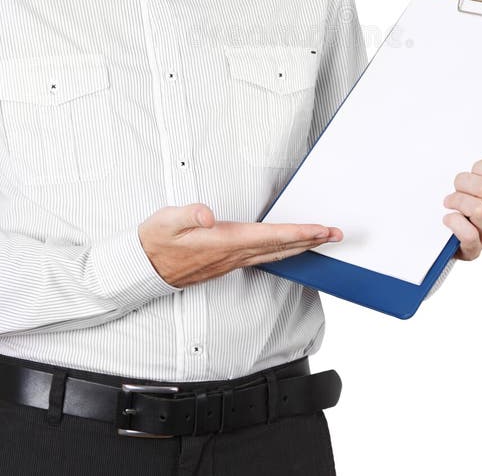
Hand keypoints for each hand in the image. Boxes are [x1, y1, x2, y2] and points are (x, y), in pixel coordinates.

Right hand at [138, 203, 342, 287]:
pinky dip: (284, 251)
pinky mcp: (228, 262)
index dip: (298, 232)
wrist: (143, 269)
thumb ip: (188, 214)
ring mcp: (232, 261)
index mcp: (224, 242)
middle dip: (311, 240)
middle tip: (337, 234)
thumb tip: (207, 213)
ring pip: (275, 254)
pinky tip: (290, 247)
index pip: (270, 236)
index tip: (321, 229)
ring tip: (323, 239)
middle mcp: (233, 255)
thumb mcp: (166, 221)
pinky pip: (265, 257)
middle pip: (281, 248)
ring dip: (301, 246)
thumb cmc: (156, 241)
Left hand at [442, 130, 481, 260]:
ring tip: (449, 201)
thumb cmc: (464, 195)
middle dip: (464, 182)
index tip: (471, 167)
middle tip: (454, 185)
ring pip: (479, 210)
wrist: (438, 225)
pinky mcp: (473, 250)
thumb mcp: (481, 172)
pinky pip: (470, 236)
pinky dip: (455, 224)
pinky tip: (447, 218)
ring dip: (457, 201)